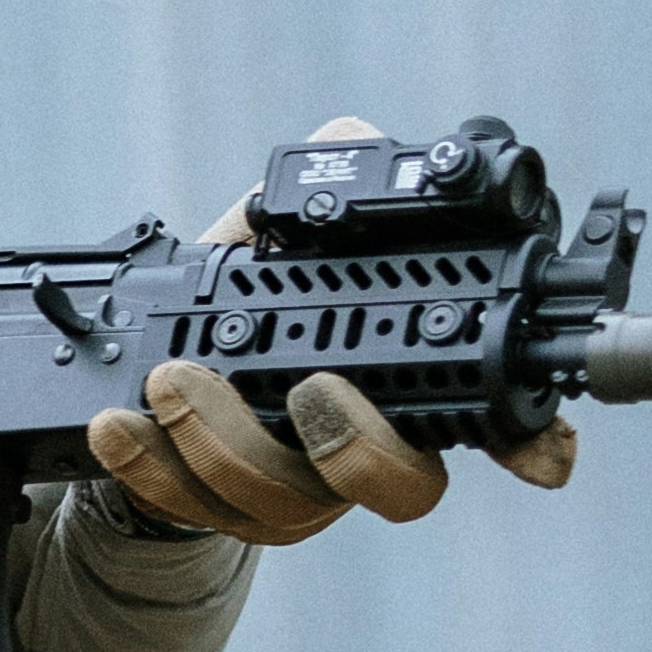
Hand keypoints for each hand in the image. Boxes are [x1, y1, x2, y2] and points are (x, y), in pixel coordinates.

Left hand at [87, 112, 580, 541]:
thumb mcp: (290, 220)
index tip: (538, 455)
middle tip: (311, 390)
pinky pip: (182, 507)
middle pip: (398, 485)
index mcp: (405, 386)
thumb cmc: (242, 288)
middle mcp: (359, 450)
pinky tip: (112, 423)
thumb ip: (336, 177)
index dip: (529, 442)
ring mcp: (284, 492)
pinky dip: (145, 464)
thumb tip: (360, 142)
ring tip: (171, 379)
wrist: (145, 375)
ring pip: (280, 504)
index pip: (494, 422)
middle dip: (356, 446)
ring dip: (224, 442)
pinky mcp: (202, 510)